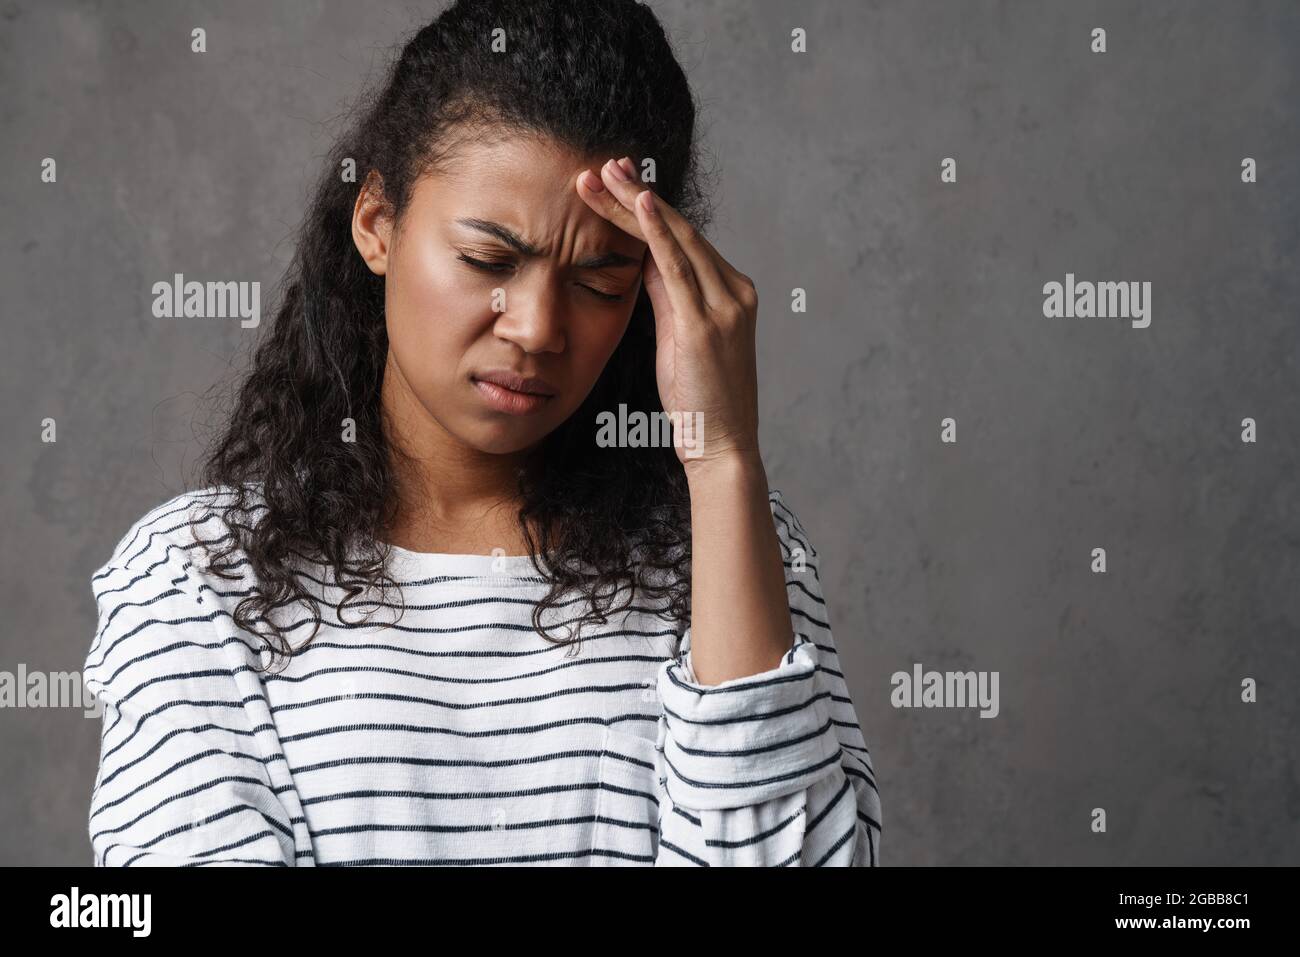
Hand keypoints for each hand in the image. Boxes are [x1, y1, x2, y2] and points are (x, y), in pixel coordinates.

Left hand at [576, 157, 760, 470]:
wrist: (722, 446)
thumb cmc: (698, 402)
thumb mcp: (679, 341)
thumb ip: (669, 300)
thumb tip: (645, 264)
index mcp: (730, 294)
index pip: (681, 240)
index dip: (646, 209)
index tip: (615, 183)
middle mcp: (734, 291)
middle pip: (677, 230)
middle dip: (636, 195)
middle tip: (603, 163)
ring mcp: (725, 305)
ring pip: (675, 239)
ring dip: (636, 202)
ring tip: (603, 174)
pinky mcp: (708, 324)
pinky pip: (678, 266)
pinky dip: (657, 232)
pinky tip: (639, 202)